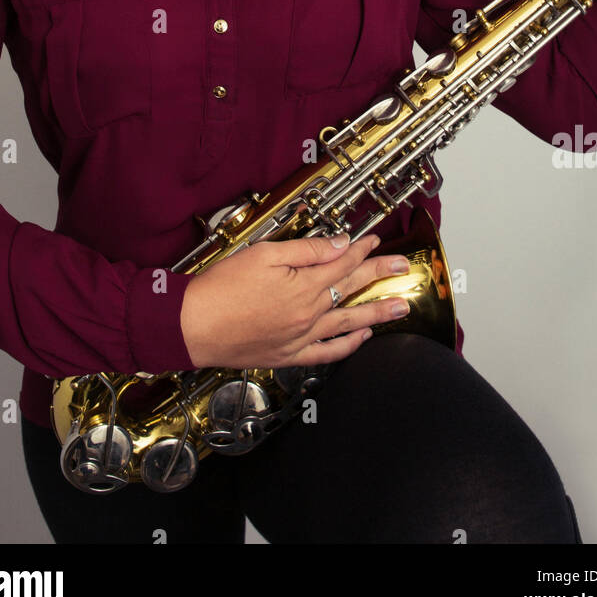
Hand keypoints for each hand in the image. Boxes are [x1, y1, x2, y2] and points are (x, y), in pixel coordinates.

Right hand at [179, 231, 412, 368]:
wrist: (193, 326)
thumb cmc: (221, 288)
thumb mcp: (264, 254)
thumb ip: (306, 249)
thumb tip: (339, 243)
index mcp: (303, 286)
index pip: (342, 263)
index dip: (361, 250)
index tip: (375, 241)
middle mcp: (308, 314)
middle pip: (351, 290)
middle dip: (380, 276)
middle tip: (404, 268)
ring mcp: (300, 337)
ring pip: (348, 324)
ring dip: (377, 313)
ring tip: (400, 307)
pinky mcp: (288, 355)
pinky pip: (326, 353)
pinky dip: (348, 346)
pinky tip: (362, 338)